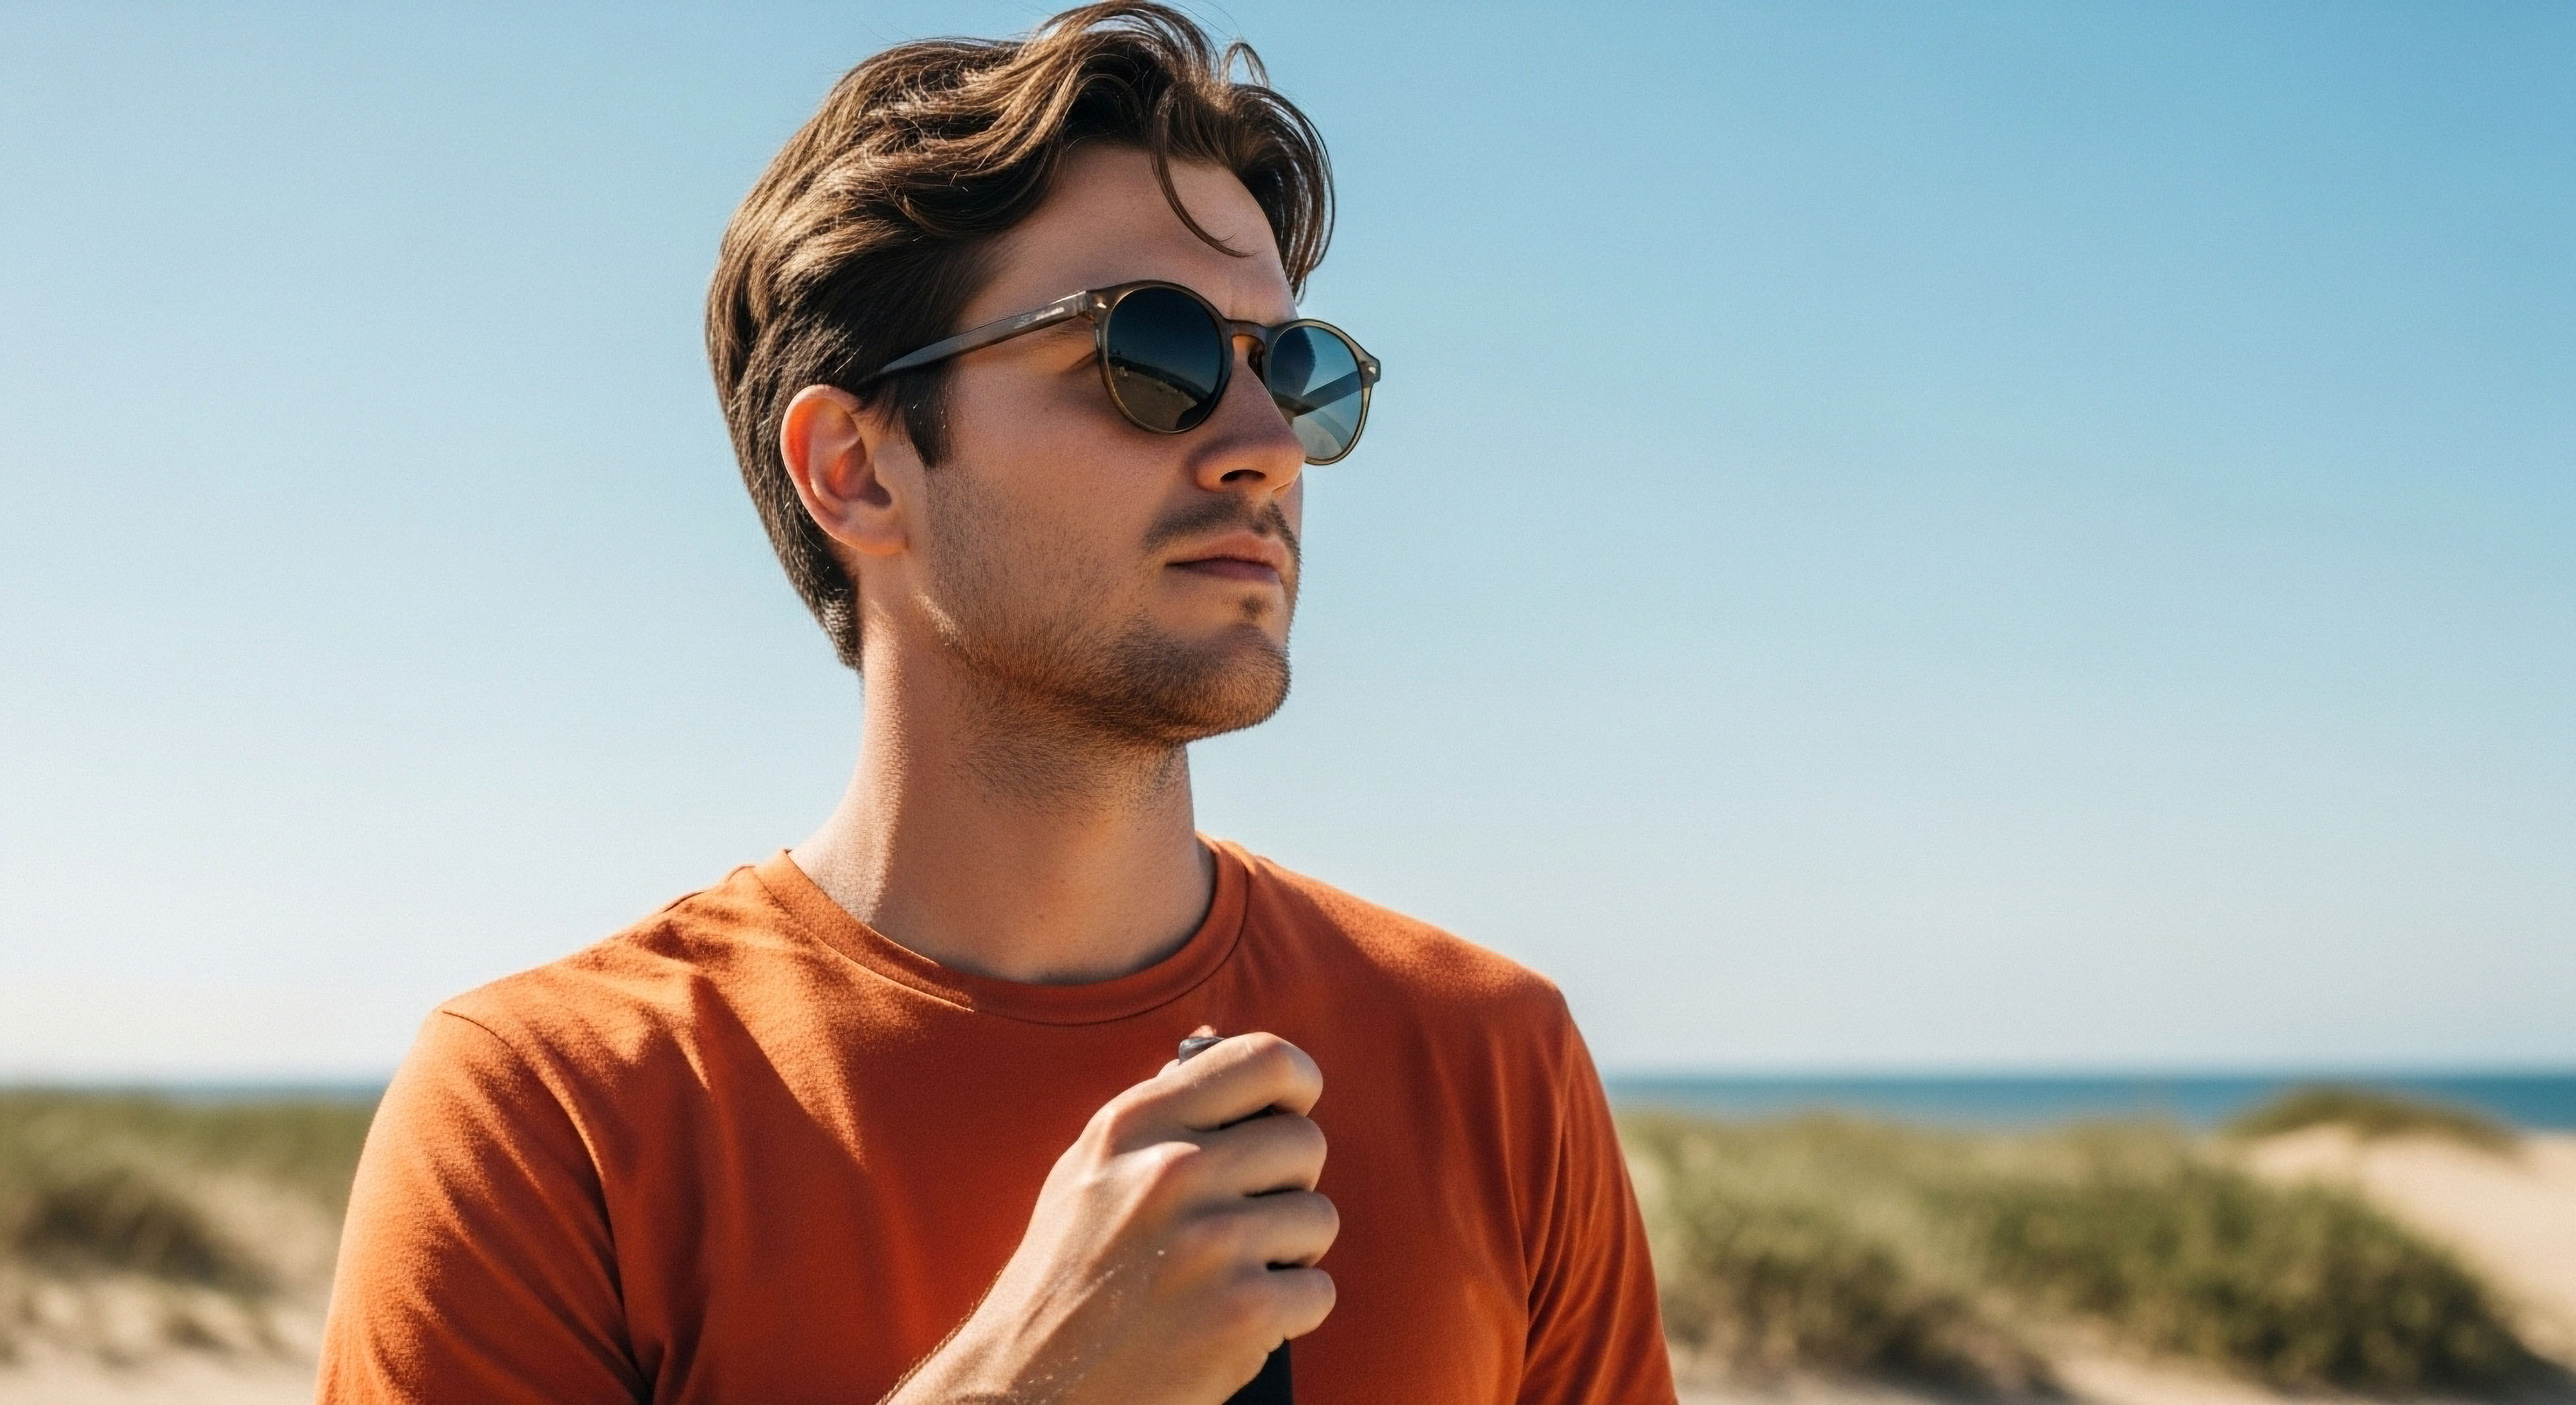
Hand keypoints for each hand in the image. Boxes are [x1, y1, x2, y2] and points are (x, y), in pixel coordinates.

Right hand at [882, 1032, 1336, 1404]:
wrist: (1029, 1387)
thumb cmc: (1064, 1276)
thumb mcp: (1088, 1171)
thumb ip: (1158, 1108)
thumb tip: (1216, 1041)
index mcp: (1135, 1124)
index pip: (1266, 1060)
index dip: (1299, 1082)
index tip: (1295, 1109)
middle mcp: (1172, 1171)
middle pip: (1305, 1142)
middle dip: (1288, 1184)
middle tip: (1245, 1220)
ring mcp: (1209, 1242)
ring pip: (1318, 1217)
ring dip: (1289, 1253)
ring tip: (1231, 1274)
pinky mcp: (1240, 1312)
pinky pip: (1317, 1291)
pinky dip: (1288, 1314)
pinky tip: (1235, 1322)